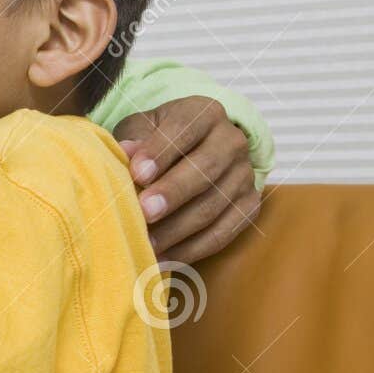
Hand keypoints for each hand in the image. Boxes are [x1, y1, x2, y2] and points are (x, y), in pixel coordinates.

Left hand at [113, 96, 260, 264]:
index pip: (185, 128)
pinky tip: (164, 259)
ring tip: (147, 243)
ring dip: (179, 228)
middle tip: (144, 212)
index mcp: (204, 113)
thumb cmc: (156, 138)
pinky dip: (192, 249)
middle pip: (206, 168)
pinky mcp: (249, 205)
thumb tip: (124, 152)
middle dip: (173, 192)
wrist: (194, 149)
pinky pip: (224, 233)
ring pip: (215, 204)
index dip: (161, 151)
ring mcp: (245, 174)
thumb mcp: (142, 127)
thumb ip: (134, 138)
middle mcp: (232, 141)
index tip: (137, 174)